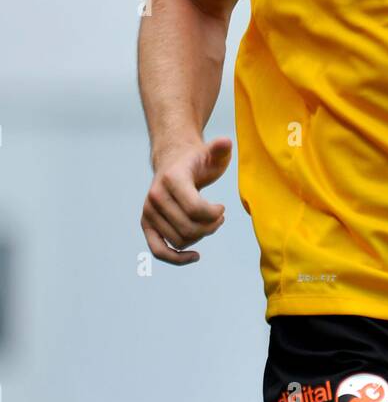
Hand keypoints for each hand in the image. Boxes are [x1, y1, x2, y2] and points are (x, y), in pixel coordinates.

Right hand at [141, 136, 231, 264]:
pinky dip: (176, 258)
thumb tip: (225, 143)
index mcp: (172, 179)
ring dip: (200, 237)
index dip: (214, 214)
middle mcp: (155, 196)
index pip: (195, 208)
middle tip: (220, 218)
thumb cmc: (198, 160)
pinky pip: (159, 250)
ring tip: (210, 224)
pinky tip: (195, 256)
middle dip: (211, 227)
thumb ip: (220, 149)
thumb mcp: (213, 153)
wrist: (174, 161)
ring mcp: (149, 212)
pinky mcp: (147, 224)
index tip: (222, 208)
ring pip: (180, 241)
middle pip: (189, 228)